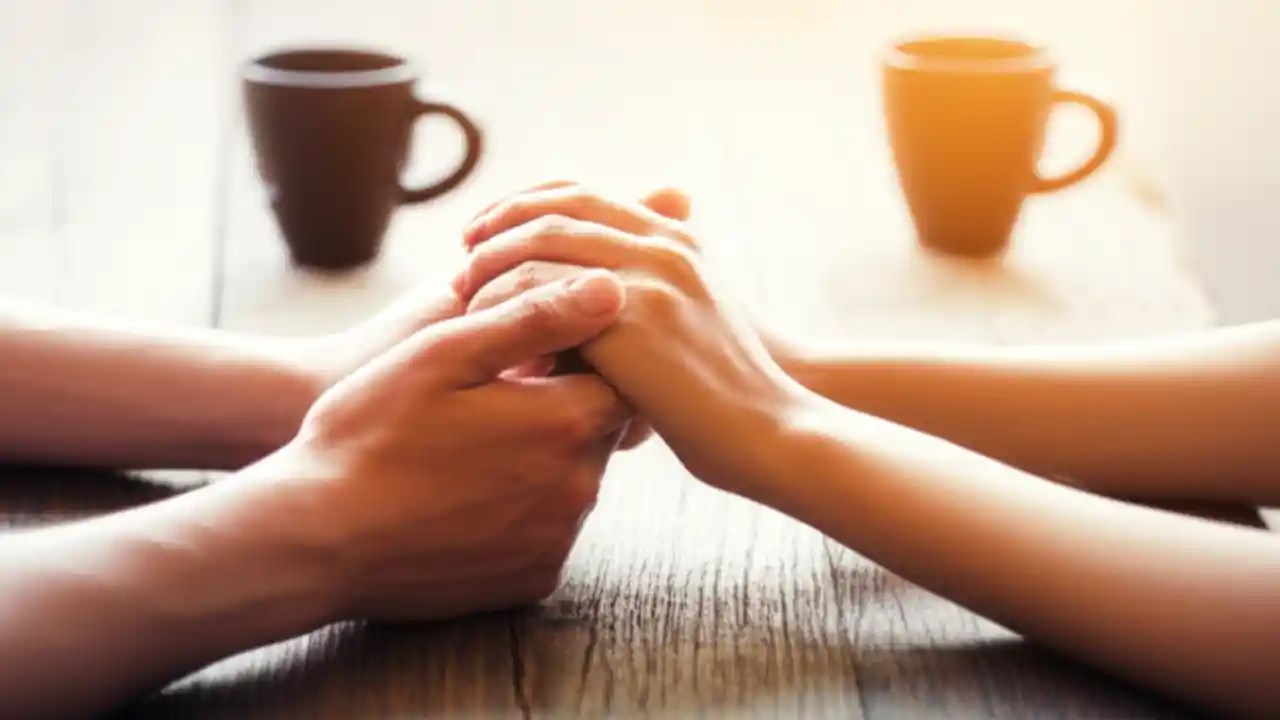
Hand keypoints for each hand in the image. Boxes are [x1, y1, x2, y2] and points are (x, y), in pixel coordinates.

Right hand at [274, 270, 630, 620]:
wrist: (314, 541)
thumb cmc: (370, 435)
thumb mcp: (444, 355)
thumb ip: (536, 318)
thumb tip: (613, 288)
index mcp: (567, 423)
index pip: (617, 378)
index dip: (577, 359)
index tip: (528, 356)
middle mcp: (578, 488)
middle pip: (596, 431)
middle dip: (559, 408)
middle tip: (490, 400)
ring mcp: (556, 541)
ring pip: (572, 481)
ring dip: (540, 460)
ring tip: (468, 450)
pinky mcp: (531, 581)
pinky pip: (546, 531)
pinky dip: (521, 510)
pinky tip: (464, 497)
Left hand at [456, 183, 813, 501]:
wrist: (773, 429)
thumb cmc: (729, 392)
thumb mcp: (694, 327)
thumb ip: (648, 301)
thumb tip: (584, 315)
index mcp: (676, 237)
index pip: (582, 193)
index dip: (526, 203)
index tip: (487, 229)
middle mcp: (662, 243)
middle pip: (557, 206)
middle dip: (500, 222)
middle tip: (463, 251)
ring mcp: (649, 274)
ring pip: (542, 239)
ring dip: (492, 259)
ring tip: (462, 289)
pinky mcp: (634, 315)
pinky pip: (541, 287)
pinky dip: (502, 299)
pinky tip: (482, 323)